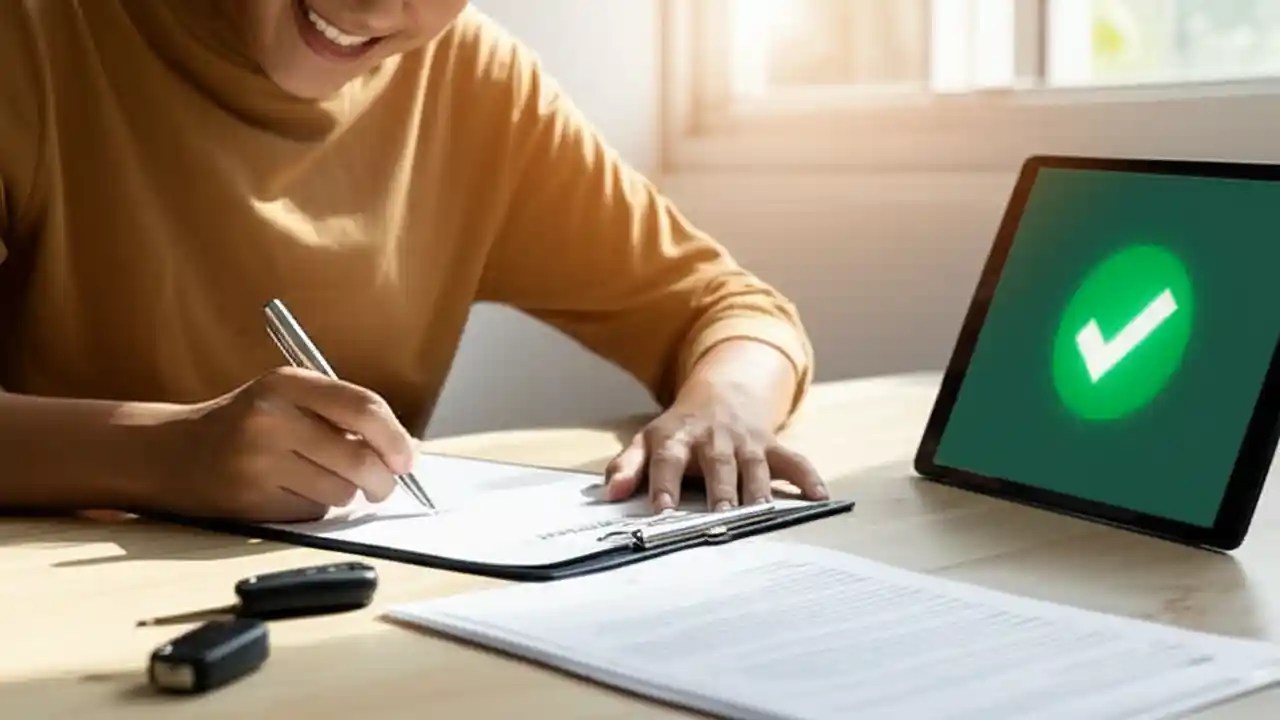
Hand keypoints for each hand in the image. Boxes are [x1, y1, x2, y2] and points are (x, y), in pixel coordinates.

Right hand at [142, 367, 414, 521]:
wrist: (170, 452)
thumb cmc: (245, 424)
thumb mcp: (286, 399)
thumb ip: (341, 415)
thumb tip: (404, 450)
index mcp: (287, 384)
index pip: (362, 408)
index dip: (395, 438)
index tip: (407, 458)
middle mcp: (272, 418)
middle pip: (358, 458)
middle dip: (382, 479)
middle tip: (383, 485)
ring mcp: (258, 461)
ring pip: (339, 490)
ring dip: (345, 494)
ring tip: (321, 480)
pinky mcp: (250, 500)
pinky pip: (311, 512)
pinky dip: (315, 508)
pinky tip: (291, 492)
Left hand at [603, 394, 827, 512]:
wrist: (723, 393)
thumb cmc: (680, 430)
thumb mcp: (648, 441)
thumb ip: (627, 467)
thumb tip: (609, 494)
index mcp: (678, 438)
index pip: (667, 459)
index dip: (662, 482)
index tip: (660, 508)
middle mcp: (714, 439)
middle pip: (717, 464)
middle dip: (720, 489)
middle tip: (721, 516)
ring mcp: (746, 442)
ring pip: (755, 466)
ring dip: (758, 490)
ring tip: (760, 514)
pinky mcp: (772, 446)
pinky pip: (793, 460)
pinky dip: (808, 476)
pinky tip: (820, 496)